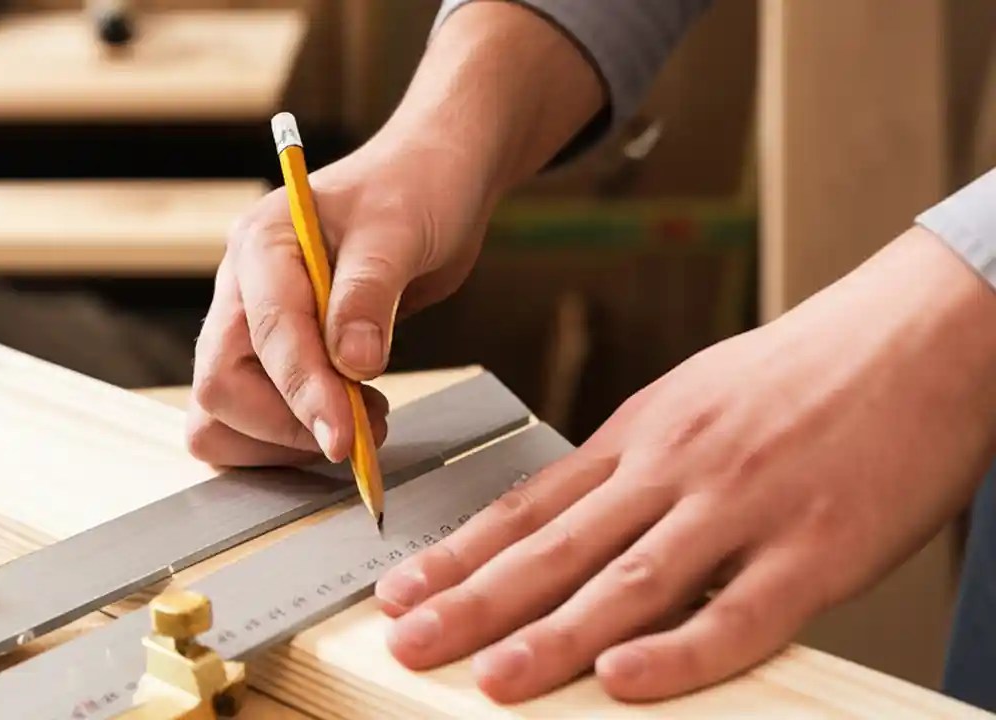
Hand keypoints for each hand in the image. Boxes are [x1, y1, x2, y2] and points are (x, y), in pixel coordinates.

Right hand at [186, 139, 492, 466]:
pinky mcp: (271, 354)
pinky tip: (346, 416)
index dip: (303, 392)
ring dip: (284, 440)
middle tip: (361, 432)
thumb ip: (370, 294)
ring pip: (222, 414)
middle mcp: (242, 287)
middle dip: (285, 425)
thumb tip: (352, 365)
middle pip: (219, 387)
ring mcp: (251, 324)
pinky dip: (290, 438)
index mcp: (261, 244)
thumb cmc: (416, 190)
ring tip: (361, 424)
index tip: (343, 437)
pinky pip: (251, 419)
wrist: (430, 183)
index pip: (265, 334)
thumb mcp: (401, 231)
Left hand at [374, 226, 995, 702]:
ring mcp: (744, 506)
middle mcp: (676, 468)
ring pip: (631, 581)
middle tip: (409, 641)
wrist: (925, 330)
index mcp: (643, 434)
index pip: (531, 505)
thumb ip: (637, 463)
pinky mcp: (818, 547)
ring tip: (491, 677)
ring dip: (554, 635)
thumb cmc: (807, 371)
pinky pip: (741, 612)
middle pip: (558, 546)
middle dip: (474, 601)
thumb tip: (576, 519)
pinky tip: (625, 679)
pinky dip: (680, 652)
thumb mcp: (697, 399)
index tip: (403, 592)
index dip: (461, 554)